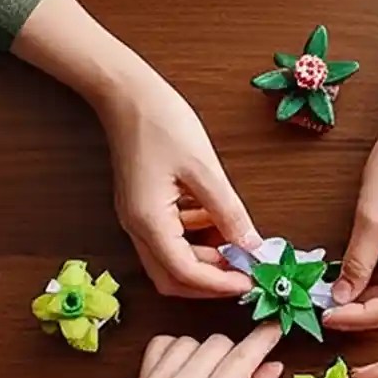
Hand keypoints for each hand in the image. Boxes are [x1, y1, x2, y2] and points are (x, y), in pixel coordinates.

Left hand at [94, 326, 283, 377]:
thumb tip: (273, 367)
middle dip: (235, 353)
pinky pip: (162, 344)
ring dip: (206, 352)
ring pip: (192, 340)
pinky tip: (184, 372)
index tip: (275, 328)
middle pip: (219, 342)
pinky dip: (178, 350)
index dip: (263, 339)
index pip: (242, 358)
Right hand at [100, 71, 261, 297]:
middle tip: (245, 273)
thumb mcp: (204, 168)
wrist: (125, 93)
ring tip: (237, 246)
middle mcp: (138, 228)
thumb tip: (251, 244)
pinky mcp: (144, 208)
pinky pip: (170, 237)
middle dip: (210, 282)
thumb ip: (228, 211)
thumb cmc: (160, 121)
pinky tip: (217, 220)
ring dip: (205, 260)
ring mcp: (138, 219)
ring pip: (172, 261)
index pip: (186, 272)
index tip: (251, 281)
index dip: (220, 284)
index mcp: (149, 221)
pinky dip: (196, 238)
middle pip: (173, 278)